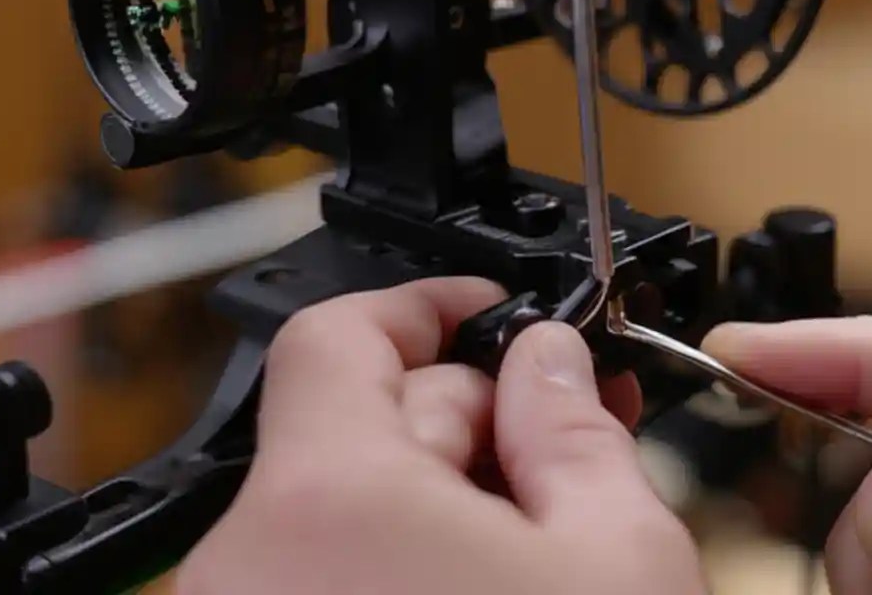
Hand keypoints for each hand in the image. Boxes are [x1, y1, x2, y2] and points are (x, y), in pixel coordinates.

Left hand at [174, 277, 705, 594]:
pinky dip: (415, 555)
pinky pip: (335, 569)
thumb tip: (552, 359)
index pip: (340, 330)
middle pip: (360, 420)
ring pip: (356, 505)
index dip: (431, 304)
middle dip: (479, 411)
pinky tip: (504, 579)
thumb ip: (578, 427)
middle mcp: (253, 561)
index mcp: (328, 501)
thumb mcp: (618, 555)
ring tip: (556, 528)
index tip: (495, 314)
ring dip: (458, 491)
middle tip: (577, 429)